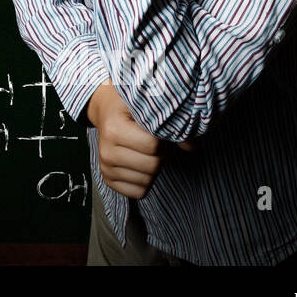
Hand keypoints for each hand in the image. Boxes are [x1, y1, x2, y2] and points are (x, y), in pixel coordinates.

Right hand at [87, 80, 194, 198]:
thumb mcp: (146, 103)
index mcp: (113, 129)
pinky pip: (138, 192)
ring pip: (148, 181)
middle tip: (156, 142)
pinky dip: (146, 181)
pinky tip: (140, 164)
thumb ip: (170, 122)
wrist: (105, 109)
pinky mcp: (108, 179)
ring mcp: (105, 168)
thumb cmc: (128, 105)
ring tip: (146, 151)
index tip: (158, 129)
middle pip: (153, 166)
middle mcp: (106, 151)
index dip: (163, 139)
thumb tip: (190, 147)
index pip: (153, 146)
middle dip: (161, 155)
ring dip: (154, 168)